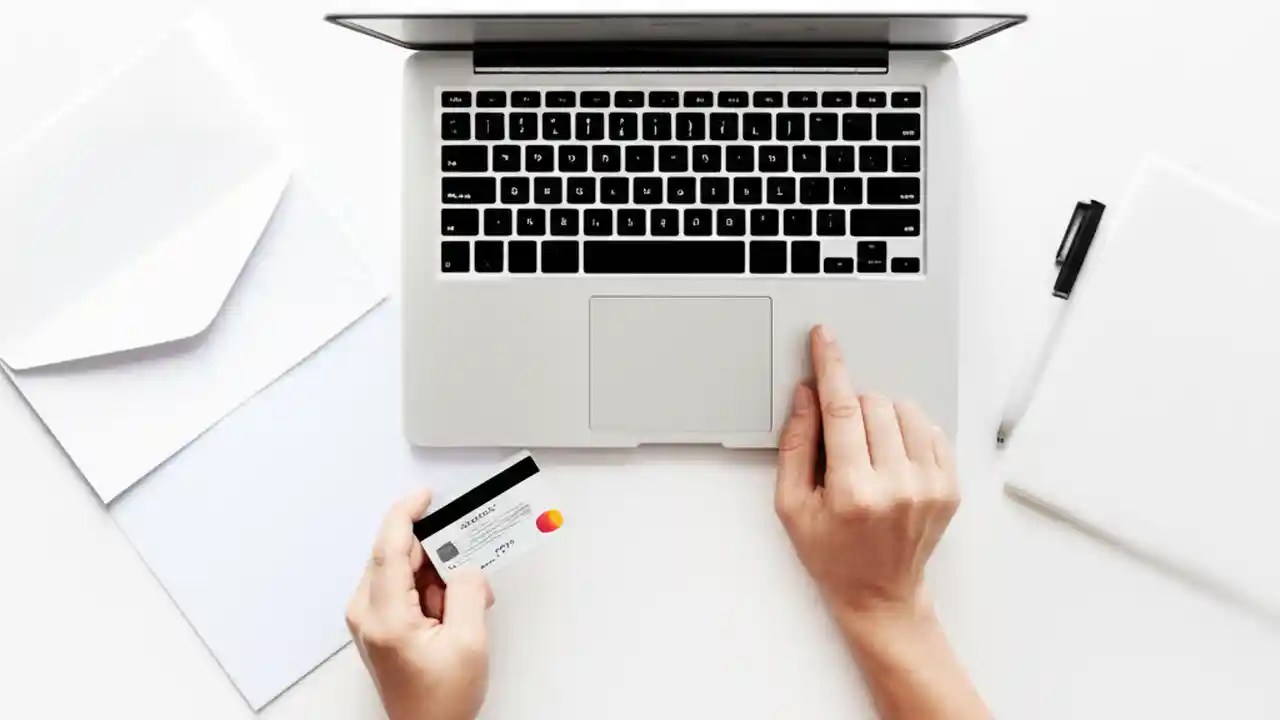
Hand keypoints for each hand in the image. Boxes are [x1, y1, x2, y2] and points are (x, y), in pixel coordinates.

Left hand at [346, 490, 493, 719]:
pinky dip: (429, 592)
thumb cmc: (440, 703)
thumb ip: (469, 592)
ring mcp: (369, 620)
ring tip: (461, 608)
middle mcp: (368, 615)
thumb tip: (467, 565)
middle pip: (398, 557)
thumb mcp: (469, 643)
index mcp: (386, 618)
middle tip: (468, 564)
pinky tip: (450, 613)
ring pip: (403, 572)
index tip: (425, 496)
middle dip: (437, 556)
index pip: (389, 549)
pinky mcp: (378, 625)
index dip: (407, 515)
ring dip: (436, 578)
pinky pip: (403, 588)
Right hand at [774, 325, 958, 625]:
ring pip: (905, 410)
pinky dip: (908, 432)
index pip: (841, 410)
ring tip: (869, 451)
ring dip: (881, 416)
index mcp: (853, 491)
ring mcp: (930, 486)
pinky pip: (930, 428)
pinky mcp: (950, 486)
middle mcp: (897, 486)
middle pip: (873, 404)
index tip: (825, 340)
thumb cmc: (831, 554)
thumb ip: (795, 445)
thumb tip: (807, 395)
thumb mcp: (791, 505)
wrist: (879, 593)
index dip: (831, 367)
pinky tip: (893, 458)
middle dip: (851, 408)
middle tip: (842, 440)